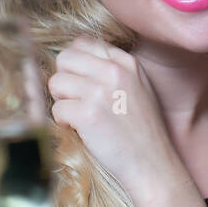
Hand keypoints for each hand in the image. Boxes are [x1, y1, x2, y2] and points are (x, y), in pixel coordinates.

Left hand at [47, 37, 185, 200]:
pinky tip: (82, 130)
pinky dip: (64, 123)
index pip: (82, 43)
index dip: (75, 64)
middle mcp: (114, 71)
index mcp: (126, 62)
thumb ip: (112, 69)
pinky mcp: (88, 115)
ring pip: (56, 83)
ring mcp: (100, 92)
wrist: (152, 163)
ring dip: (62, 102)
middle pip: (64, 58)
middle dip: (64, 80)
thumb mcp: (137, 86)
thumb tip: (74, 61)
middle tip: (77, 100)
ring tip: (80, 116)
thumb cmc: (141, 128)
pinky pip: (56, 109)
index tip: (82, 83)